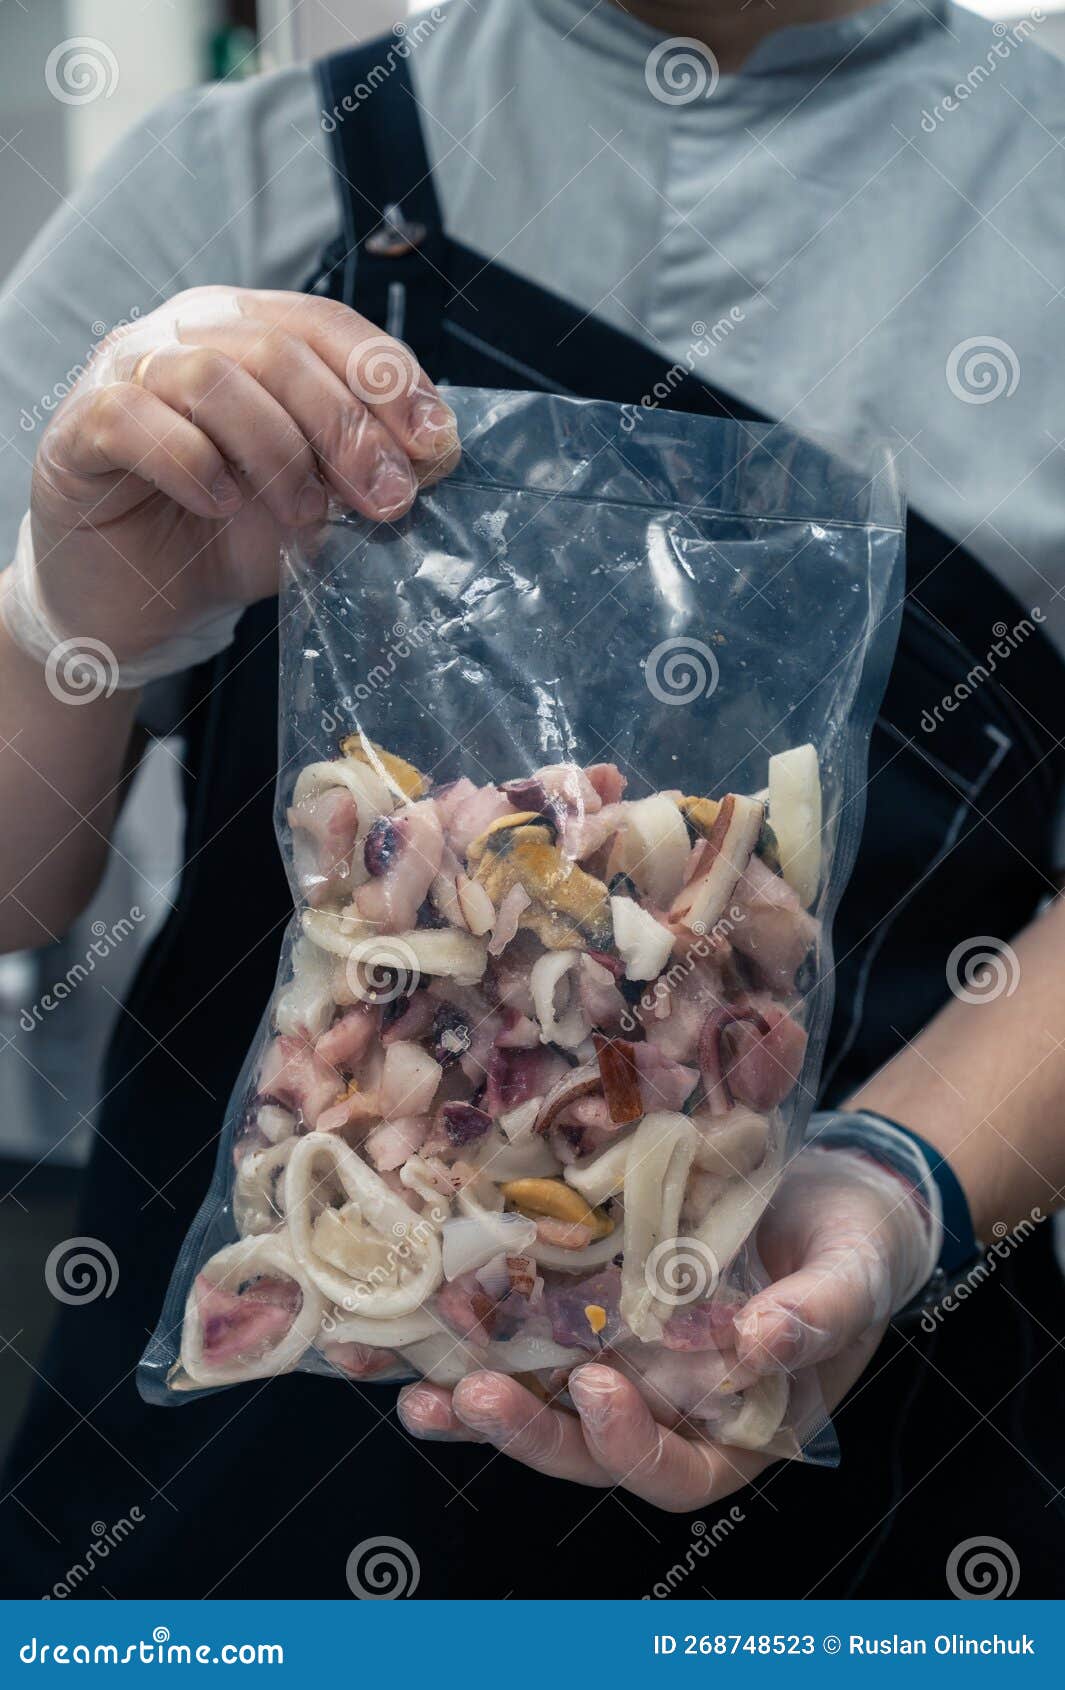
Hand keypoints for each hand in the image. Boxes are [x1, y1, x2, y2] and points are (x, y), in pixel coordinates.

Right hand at [28, 287, 457, 663]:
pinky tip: (219, 504)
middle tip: (385, 498)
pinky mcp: (82, 425)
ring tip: (303, 513)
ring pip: (213, 376)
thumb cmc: (220, 536)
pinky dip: (192, 463)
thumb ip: (361, 472)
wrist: (132, 600)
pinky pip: (138, 421)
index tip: (434, 443)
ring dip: (276, 450)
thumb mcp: (312, 503)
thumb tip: (437, 454)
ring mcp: (127, 371)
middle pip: (279, 349)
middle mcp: (187, 332)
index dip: (388, 378)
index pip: (328, 326)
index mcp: (250, 330)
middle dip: (347, 427)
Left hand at [397, 1143, 935, 1511]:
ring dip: (474, 1400)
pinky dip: (473, 1333)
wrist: (830, 1188)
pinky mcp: (588, 1304)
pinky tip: (419, 1321)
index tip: (597, 1392)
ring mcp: (621, 1357)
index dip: (628, 1445)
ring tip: (416, 1387)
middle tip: (474, 1396)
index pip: (675, 1470)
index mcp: (735, 1426)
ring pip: (539, 1401)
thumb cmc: (854, 1246)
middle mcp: (666, 1404)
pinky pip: (526, 1332)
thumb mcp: (854, 1273)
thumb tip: (764, 1341)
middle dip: (526, 1431)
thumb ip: (819, 1313)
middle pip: (585, 1446)